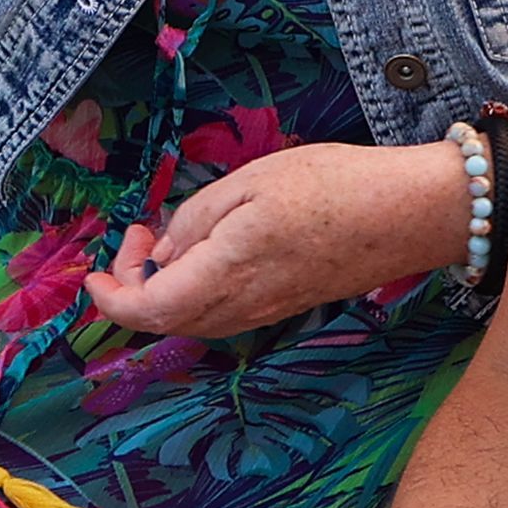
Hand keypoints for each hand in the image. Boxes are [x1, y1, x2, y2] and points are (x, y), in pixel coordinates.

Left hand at [81, 140, 471, 342]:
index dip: (111, 298)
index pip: (148, 312)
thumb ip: (196, 219)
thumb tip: (165, 251)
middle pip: (166, 323)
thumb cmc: (333, 186)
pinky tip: (205, 249)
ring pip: (193, 321)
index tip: (97, 267)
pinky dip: (194, 291)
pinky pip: (222, 314)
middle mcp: (243, 307)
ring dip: (163, 289)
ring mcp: (267, 311)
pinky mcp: (286, 304)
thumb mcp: (250, 183)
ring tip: (165, 237)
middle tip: (138, 234)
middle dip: (133, 287)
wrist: (410, 214)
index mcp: (226, 275)